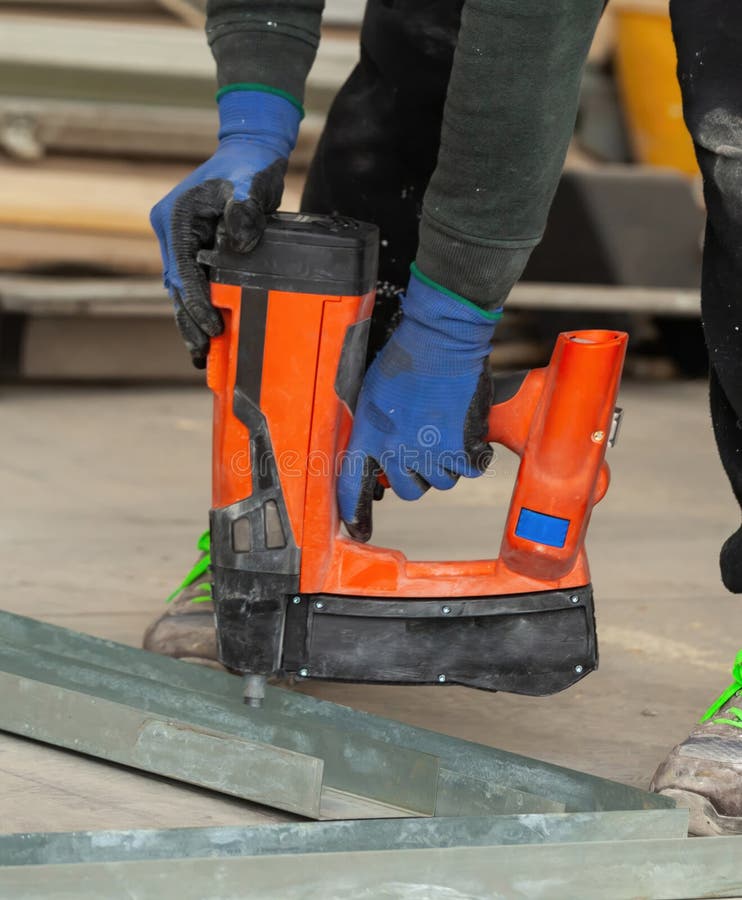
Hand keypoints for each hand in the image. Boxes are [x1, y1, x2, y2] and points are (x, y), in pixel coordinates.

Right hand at [150, 89, 300, 366]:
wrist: (250, 153)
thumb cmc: (250, 167)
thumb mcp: (250, 183)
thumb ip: (244, 210)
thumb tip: (237, 243)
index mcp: (176, 219)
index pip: (183, 270)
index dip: (196, 302)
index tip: (212, 328)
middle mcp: (170, 231)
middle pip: (176, 285)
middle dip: (189, 319)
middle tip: (203, 352)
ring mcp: (179, 241)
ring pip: (181, 288)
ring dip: (190, 319)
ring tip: (201, 353)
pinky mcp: (192, 248)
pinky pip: (192, 282)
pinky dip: (199, 306)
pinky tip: (208, 333)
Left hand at [337, 265, 500, 540]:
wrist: (440, 340)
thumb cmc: (406, 356)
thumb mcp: (373, 392)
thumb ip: (375, 427)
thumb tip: (384, 452)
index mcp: (367, 435)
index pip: (352, 484)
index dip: (354, 510)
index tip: (359, 529)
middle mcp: (394, 450)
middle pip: (408, 489)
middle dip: (417, 474)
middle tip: (425, 449)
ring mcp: (427, 452)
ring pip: (440, 482)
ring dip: (445, 464)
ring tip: (446, 432)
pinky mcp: (457, 448)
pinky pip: (468, 470)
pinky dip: (473, 457)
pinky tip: (470, 435)